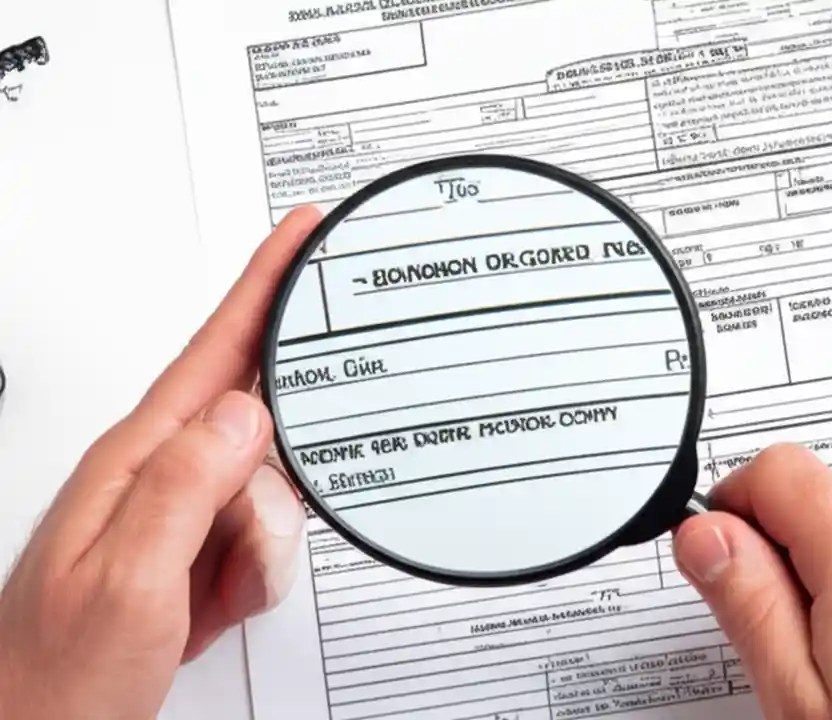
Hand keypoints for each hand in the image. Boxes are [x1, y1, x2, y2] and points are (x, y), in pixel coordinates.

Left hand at [0, 206, 322, 719]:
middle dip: (276, 490)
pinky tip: (218, 600)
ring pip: (271, 490)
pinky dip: (257, 574)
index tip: (299, 234)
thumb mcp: (129, 582)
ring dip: (262, 548)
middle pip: (260, 431)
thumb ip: (187, 487)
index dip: (262, 287)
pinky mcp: (195, 548)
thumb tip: (245, 412)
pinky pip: (262, 535)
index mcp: (135, 461)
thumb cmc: (56, 674)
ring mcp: (177, 513)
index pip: (213, 351)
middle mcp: (158, 475)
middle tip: (246, 547)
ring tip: (217, 592)